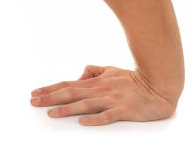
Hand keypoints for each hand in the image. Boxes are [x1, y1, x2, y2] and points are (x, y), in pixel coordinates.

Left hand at [30, 64, 178, 125]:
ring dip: (66, 109)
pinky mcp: (124, 111)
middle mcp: (99, 90)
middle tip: (33, 101)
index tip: (35, 92)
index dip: (50, 88)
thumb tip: (80, 75)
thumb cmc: (134, 79)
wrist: (159, 85)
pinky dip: (95, 119)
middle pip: (70, 93)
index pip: (67, 84)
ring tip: (51, 113)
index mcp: (95, 82)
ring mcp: (111, 100)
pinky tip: (83, 122)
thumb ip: (94, 72)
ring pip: (84, 105)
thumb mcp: (110, 70)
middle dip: (50, 97)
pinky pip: (107, 116)